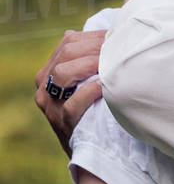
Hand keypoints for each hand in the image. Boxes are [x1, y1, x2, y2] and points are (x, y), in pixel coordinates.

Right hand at [35, 29, 105, 154]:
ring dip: (91, 65)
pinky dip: (89, 92)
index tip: (116, 36)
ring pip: (63, 74)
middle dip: (95, 48)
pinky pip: (72, 104)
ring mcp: (50, 105)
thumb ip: (90, 61)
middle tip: (117, 48)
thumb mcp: (86, 83)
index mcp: (50, 69)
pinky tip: (104, 87)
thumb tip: (112, 33)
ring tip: (111, 65)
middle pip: (66, 54)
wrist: (92, 150)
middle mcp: (44, 85)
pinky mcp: (61, 123)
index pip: (68, 41)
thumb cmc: (94, 111)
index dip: (94, 36)